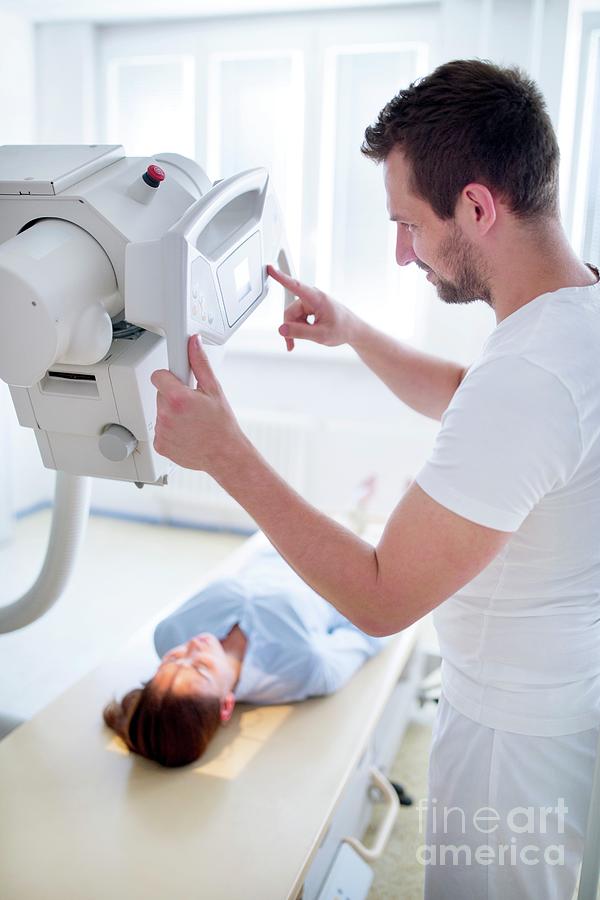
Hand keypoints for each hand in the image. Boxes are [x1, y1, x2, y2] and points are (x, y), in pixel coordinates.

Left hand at [151, 335, 246, 476]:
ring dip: (172, 414)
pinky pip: (160, 430)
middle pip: (160, 394)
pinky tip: (186, 432)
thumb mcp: (214, 390)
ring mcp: (162, 431)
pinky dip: (170, 431)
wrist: (225, 454)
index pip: (157, 376)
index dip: (169, 377)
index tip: (178, 382)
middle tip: (192, 405)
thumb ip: (199, 363)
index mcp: (178, 398)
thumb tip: (193, 343)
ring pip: (161, 412)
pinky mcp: (160, 445)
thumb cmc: (222, 425)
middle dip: (174, 396)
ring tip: (192, 421)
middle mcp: (166, 415)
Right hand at [267, 264, 354, 351]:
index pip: (295, 286)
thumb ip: (300, 332)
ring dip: (296, 330)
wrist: (353, 330)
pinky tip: (307, 334)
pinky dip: (300, 328)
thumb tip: (281, 329)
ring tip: (308, 338)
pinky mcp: (310, 307)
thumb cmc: (342, 329)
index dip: (280, 277)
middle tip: (292, 344)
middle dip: (290, 328)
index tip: (269, 268)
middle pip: (290, 312)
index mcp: (317, 298)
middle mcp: (312, 297)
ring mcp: (310, 302)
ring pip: (293, 316)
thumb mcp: (320, 335)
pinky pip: (298, 317)